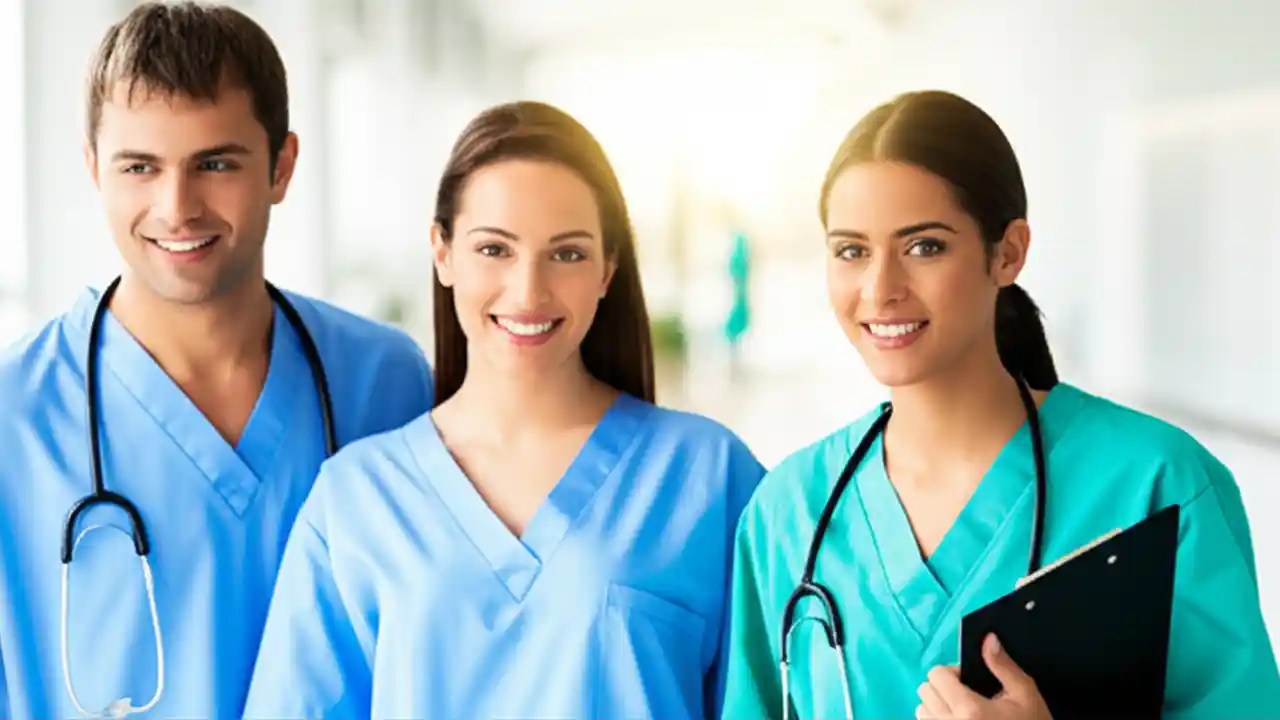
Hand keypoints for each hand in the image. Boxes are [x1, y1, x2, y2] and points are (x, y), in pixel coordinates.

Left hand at [915, 634, 1051, 719]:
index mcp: (969, 710)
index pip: (937, 675)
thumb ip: (1002, 665)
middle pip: (925, 691)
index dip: (952, 672)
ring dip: (936, 706)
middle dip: (942, 687)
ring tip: (960, 712)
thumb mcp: (1025, 694)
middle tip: (965, 695)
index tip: (968, 680)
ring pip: (921, 711)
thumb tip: (987, 638)